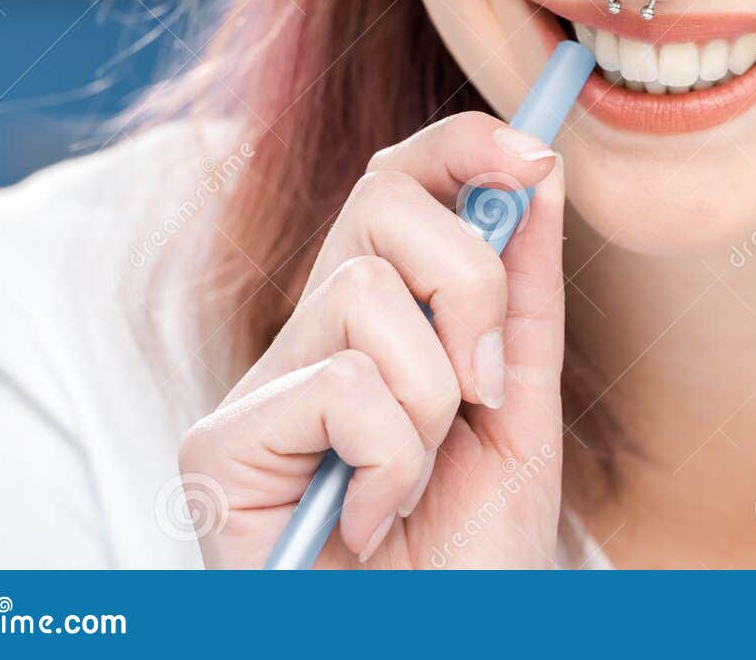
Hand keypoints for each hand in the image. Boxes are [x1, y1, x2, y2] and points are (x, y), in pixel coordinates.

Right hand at [177, 113, 568, 567]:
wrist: (434, 643)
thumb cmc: (469, 552)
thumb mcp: (521, 409)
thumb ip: (522, 296)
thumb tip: (536, 175)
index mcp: (378, 316)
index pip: (398, 181)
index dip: (460, 146)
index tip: (535, 156)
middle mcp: (310, 333)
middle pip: (380, 197)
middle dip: (469, 283)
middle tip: (483, 388)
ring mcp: (259, 386)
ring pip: (366, 292)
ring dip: (432, 402)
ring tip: (415, 481)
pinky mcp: (219, 444)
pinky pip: (342, 384)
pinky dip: (390, 460)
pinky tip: (372, 516)